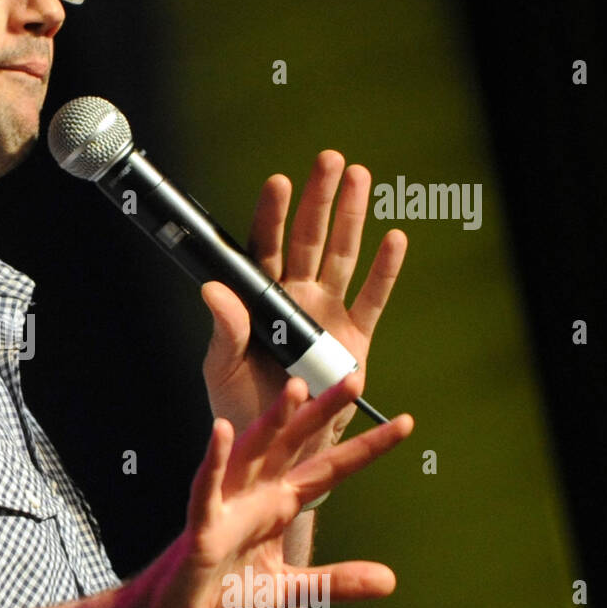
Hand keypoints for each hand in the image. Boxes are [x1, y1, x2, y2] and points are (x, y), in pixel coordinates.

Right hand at [123, 373, 413, 607]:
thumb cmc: (223, 595)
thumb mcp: (290, 591)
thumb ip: (335, 582)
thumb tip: (389, 580)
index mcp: (279, 506)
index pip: (331, 469)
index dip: (367, 447)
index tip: (405, 423)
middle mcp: (256, 495)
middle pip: (295, 444)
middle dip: (323, 411)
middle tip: (355, 376)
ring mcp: (227, 506)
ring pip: (253, 453)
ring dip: (272, 421)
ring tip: (295, 388)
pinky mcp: (201, 527)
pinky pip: (206, 488)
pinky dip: (214, 460)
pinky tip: (222, 431)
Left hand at [202, 151, 406, 454]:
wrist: (275, 447)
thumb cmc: (241, 407)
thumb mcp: (223, 369)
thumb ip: (225, 329)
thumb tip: (212, 289)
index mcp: (258, 301)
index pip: (265, 248)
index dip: (272, 215)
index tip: (278, 182)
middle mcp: (295, 298)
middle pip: (309, 239)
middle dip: (319, 199)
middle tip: (329, 160)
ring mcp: (327, 315)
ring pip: (342, 257)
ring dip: (353, 218)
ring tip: (361, 177)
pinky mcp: (355, 339)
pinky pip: (372, 299)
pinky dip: (385, 270)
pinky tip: (394, 239)